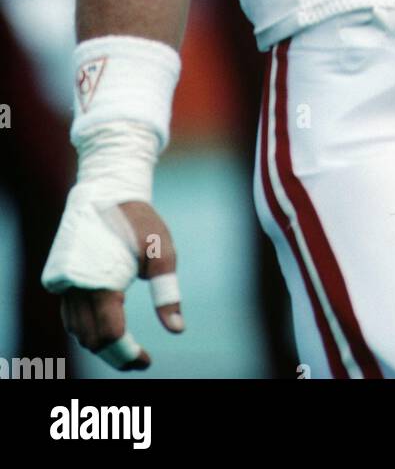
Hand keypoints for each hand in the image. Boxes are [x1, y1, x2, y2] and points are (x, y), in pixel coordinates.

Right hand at [56, 200, 182, 370]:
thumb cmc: (139, 220)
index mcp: (101, 282)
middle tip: (139, 359)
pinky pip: (70, 315)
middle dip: (115, 355)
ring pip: (77, 330)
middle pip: (92, 339)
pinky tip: (109, 322)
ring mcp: (64, 283)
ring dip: (100, 342)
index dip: (128, 355)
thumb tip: (177, 330)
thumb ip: (167, 293)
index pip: (110, 336)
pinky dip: (87, 326)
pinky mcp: (60, 278)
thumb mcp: (162, 251)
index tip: (146, 362)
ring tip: (127, 345)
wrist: (105, 190)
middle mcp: (75, 287)